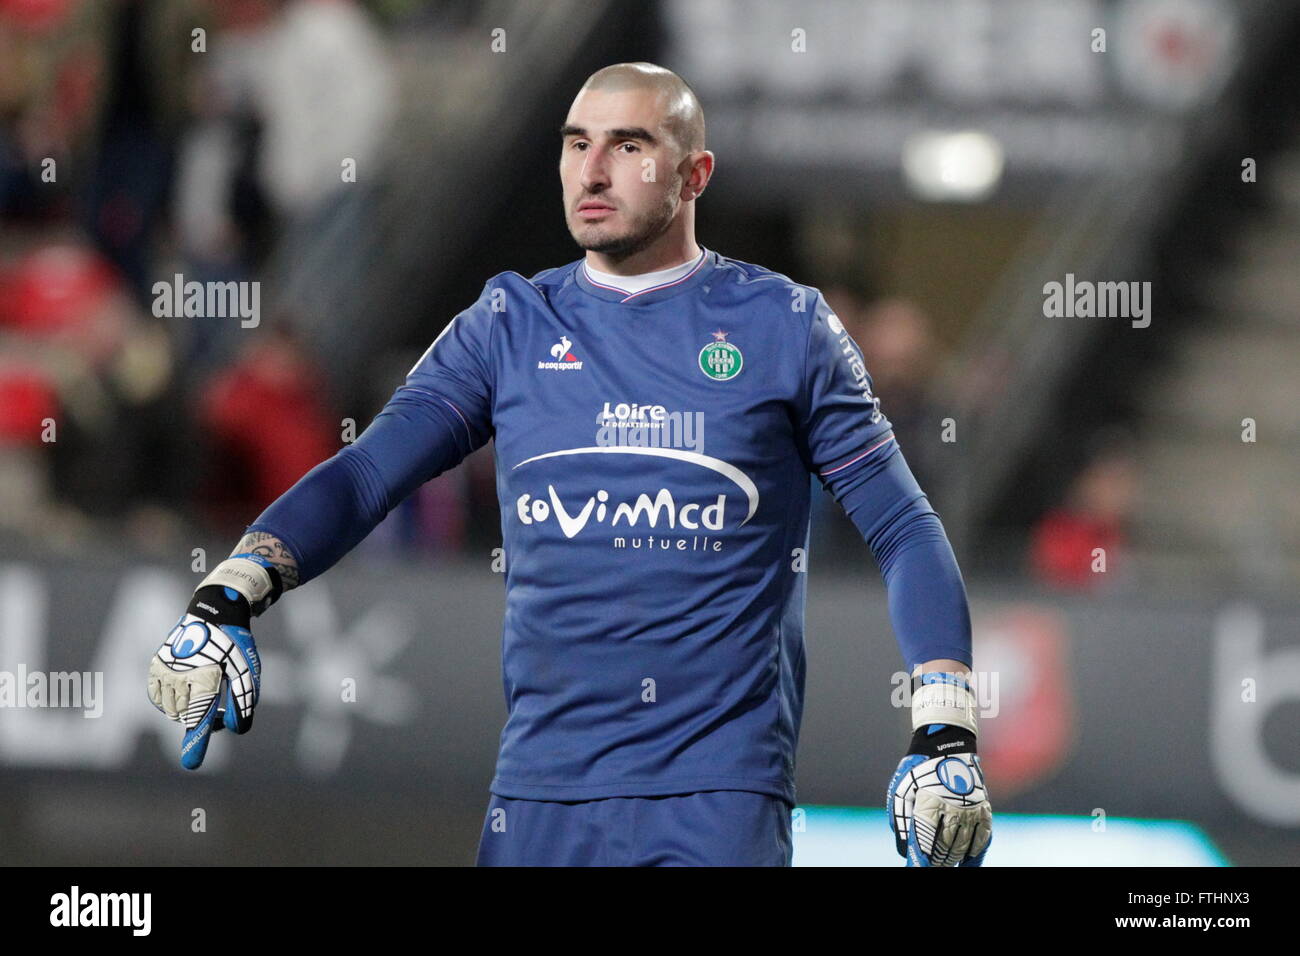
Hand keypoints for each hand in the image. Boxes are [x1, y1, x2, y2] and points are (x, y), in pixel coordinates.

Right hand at [149, 584, 261, 768]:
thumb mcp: (246, 671)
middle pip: (189, 718)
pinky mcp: (154, 668)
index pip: (200, 718)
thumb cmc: (235, 643)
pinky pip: (160, 698)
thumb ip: (244, 701)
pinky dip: (174, 700)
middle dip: (205, 720)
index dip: (197, 743)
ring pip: (173, 710)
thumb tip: (235, 729)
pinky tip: (189, 687)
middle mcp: (179, 677)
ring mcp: (163, 672)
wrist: (212, 611)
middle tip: (223, 711)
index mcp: (204, 678)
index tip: (191, 766)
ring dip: (189, 711)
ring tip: (207, 692)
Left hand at [887, 723, 992, 865]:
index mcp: (930, 806)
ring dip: (951, 858)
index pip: (926, 846)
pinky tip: (967, 865)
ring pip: (962, 847)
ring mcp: (971, 811)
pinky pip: (983, 840)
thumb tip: (905, 850)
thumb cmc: (917, 769)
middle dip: (935, 861)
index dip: (921, 862)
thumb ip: (900, 821)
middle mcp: (954, 811)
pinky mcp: (983, 810)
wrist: (946, 743)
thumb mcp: (900, 791)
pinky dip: (975, 856)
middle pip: (945, 850)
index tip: (917, 868)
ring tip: (942, 862)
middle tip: (927, 864)